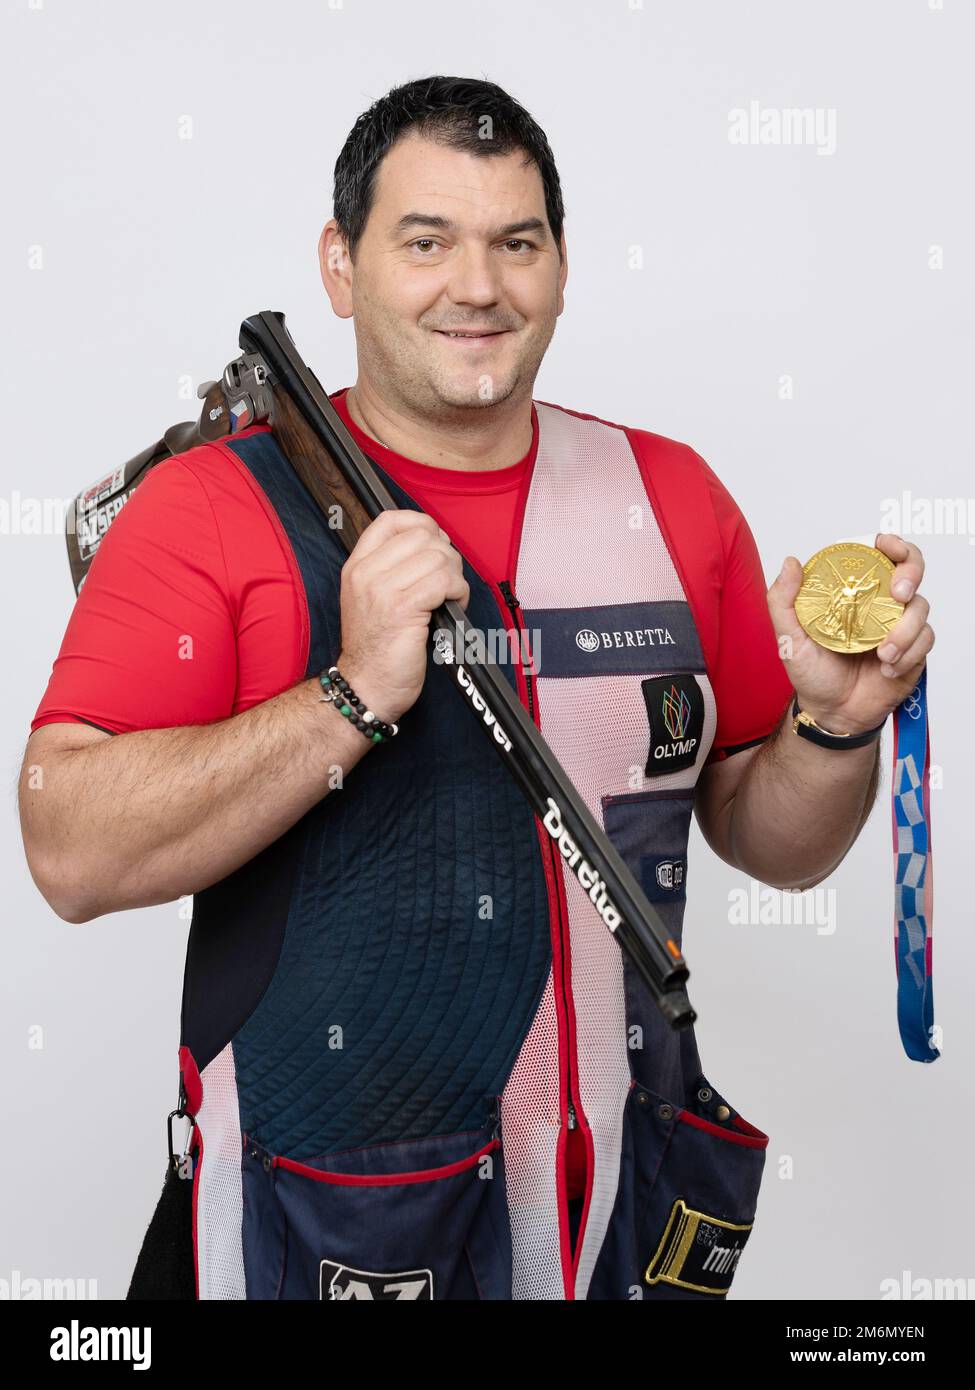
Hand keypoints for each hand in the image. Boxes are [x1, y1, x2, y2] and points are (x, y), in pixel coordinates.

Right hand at [336, 511, 470, 726]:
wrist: (366, 686)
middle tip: (447, 581)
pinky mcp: (403, 608)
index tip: (436, 543)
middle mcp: (366, 573)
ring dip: (455, 577)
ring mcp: (382, 590)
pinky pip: (444, 582)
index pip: (390, 520)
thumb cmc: (377, 648)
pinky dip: (458, 592)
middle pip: (423, 536)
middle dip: (447, 556)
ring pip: (438, 558)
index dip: (422, 523)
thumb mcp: (372, 599)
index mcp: (357, 566)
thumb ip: (393, 569)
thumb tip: (434, 546)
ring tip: (449, 597)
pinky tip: (452, 606)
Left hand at [767, 533, 934, 735]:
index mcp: (852, 592)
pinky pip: (925, 640)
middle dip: (911, 572)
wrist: (832, 713)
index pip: (878, 555)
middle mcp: (879, 603)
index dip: (889, 543)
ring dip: (905, 629)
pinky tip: (887, 669)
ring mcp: (899, 624)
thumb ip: (783, 601)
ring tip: (883, 654)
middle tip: (898, 593)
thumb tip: (791, 562)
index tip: (886, 546)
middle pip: (912, 568)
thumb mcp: (789, 638)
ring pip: (920, 607)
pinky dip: (908, 654)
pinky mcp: (914, 650)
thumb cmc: (811, 673)